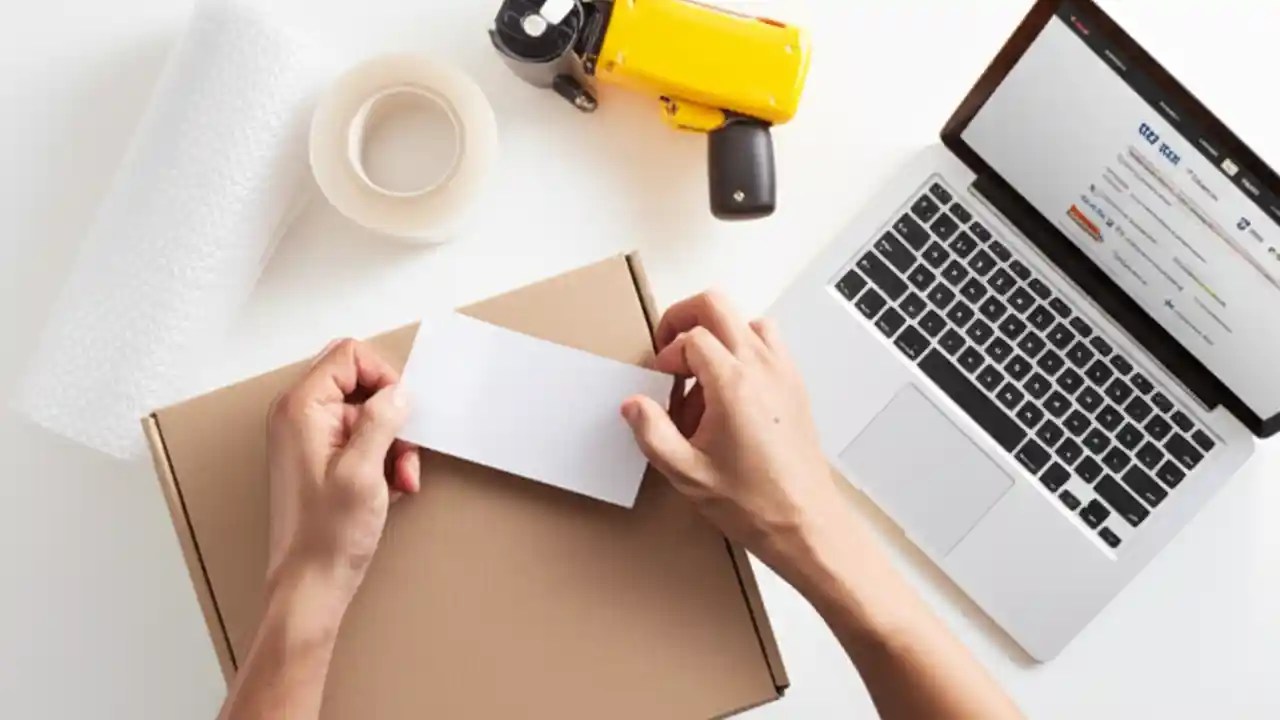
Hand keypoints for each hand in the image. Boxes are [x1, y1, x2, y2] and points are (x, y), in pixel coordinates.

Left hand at [265, 339, 420, 601]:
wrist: (311, 584)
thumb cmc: (327, 536)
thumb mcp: (363, 471)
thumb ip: (381, 421)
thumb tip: (398, 391)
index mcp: (300, 409)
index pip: (349, 355)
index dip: (384, 378)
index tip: (400, 412)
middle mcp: (299, 417)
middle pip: (361, 384)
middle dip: (392, 416)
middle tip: (402, 450)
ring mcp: (309, 438)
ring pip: (368, 416)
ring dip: (393, 444)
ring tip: (399, 478)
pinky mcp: (321, 459)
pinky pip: (362, 440)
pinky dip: (383, 460)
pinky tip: (390, 487)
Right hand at [621, 292, 845, 578]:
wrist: (805, 523)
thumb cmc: (751, 502)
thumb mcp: (687, 473)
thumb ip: (653, 433)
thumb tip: (633, 404)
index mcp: (732, 383)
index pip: (690, 338)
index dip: (667, 354)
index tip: (660, 383)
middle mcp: (761, 367)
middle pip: (717, 306)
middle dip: (685, 318)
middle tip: (669, 349)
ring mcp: (783, 372)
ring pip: (747, 321)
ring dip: (718, 334)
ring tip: (701, 373)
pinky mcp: (795, 386)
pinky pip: (769, 344)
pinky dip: (744, 349)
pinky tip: (730, 391)